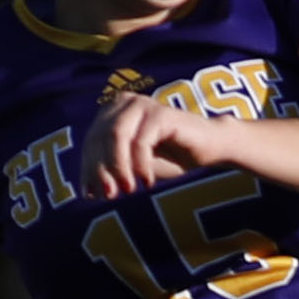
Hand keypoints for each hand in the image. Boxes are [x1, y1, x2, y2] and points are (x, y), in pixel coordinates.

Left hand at [85, 90, 238, 200]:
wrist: (211, 148)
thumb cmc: (172, 158)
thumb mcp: (135, 167)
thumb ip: (111, 172)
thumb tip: (87, 193)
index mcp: (112, 111)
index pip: (91, 140)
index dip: (88, 169)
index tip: (91, 195)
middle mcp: (124, 102)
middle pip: (99, 137)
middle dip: (101, 169)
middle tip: (109, 196)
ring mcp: (142, 105)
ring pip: (116, 135)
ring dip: (118, 166)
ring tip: (127, 191)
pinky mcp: (161, 113)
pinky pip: (141, 141)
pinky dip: (140, 164)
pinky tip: (148, 182)